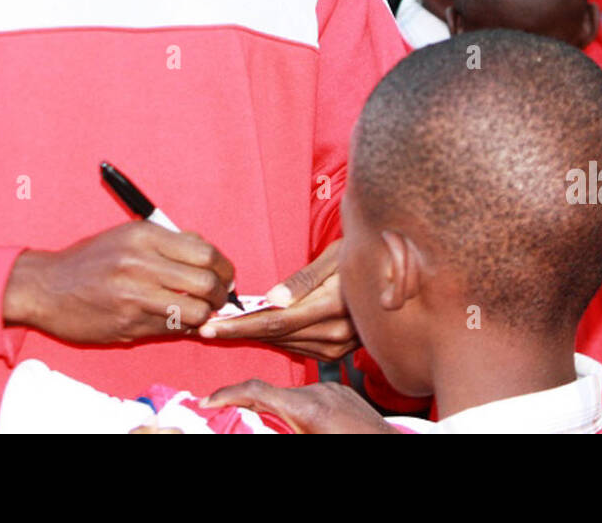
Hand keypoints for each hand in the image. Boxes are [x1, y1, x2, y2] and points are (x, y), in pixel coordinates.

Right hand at [3, 221, 235, 344]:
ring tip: (199, 312)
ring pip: (194, 311)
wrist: (45, 287)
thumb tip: (208, 255)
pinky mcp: (128, 324)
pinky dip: (182, 327)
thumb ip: (168, 242)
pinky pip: (171, 328)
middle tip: (218, 298)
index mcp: (145, 236)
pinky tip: (177, 321)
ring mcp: (135, 296)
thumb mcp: (128, 236)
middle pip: (205, 282)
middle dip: (220, 294)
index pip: (204, 252)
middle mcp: (141, 264)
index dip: (223, 267)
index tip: (225, 275)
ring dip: (204, 315)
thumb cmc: (90, 260)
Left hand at [196, 240, 356, 360]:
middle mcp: (337, 332)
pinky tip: (256, 328)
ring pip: (285, 343)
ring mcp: (339, 345)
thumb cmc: (365, 251)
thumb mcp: (336, 255)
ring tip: (222, 327)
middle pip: (276, 336)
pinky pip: (298, 346)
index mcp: (334, 305)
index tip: (210, 325)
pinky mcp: (338, 350)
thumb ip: (305, 279)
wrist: (395, 272)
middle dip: (239, 332)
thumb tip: (273, 299)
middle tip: (205, 324)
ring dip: (254, 336)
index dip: (239, 326)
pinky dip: (274, 338)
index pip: (276, 322)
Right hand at [202, 380, 396, 433]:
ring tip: (270, 427)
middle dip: (248, 406)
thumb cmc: (349, 449)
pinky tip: (303, 426)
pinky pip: (312, 396)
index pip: (255, 391)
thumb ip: (278, 432)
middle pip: (271, 394)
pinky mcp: (343, 391)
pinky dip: (299, 408)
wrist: (390, 449)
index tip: (206, 403)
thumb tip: (248, 425)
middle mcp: (318, 391)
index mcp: (306, 408)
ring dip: (277, 411)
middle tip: (228, 418)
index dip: (226, 395)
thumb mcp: (306, 444)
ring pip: (292, 396)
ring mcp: (332, 388)